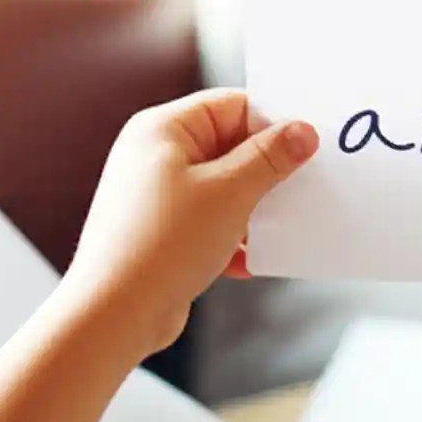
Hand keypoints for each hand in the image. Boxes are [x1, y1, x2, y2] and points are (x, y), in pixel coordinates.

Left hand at [65, 89, 318, 356]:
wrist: (115, 315)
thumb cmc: (160, 245)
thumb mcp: (231, 193)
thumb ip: (271, 158)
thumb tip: (301, 132)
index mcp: (162, 129)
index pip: (232, 106)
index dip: (272, 123)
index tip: (307, 144)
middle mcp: (155, 155)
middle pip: (230, 145)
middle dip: (265, 170)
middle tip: (299, 186)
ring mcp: (156, 194)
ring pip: (223, 186)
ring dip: (252, 207)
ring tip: (271, 228)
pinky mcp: (162, 230)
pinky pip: (210, 219)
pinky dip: (232, 235)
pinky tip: (246, 258)